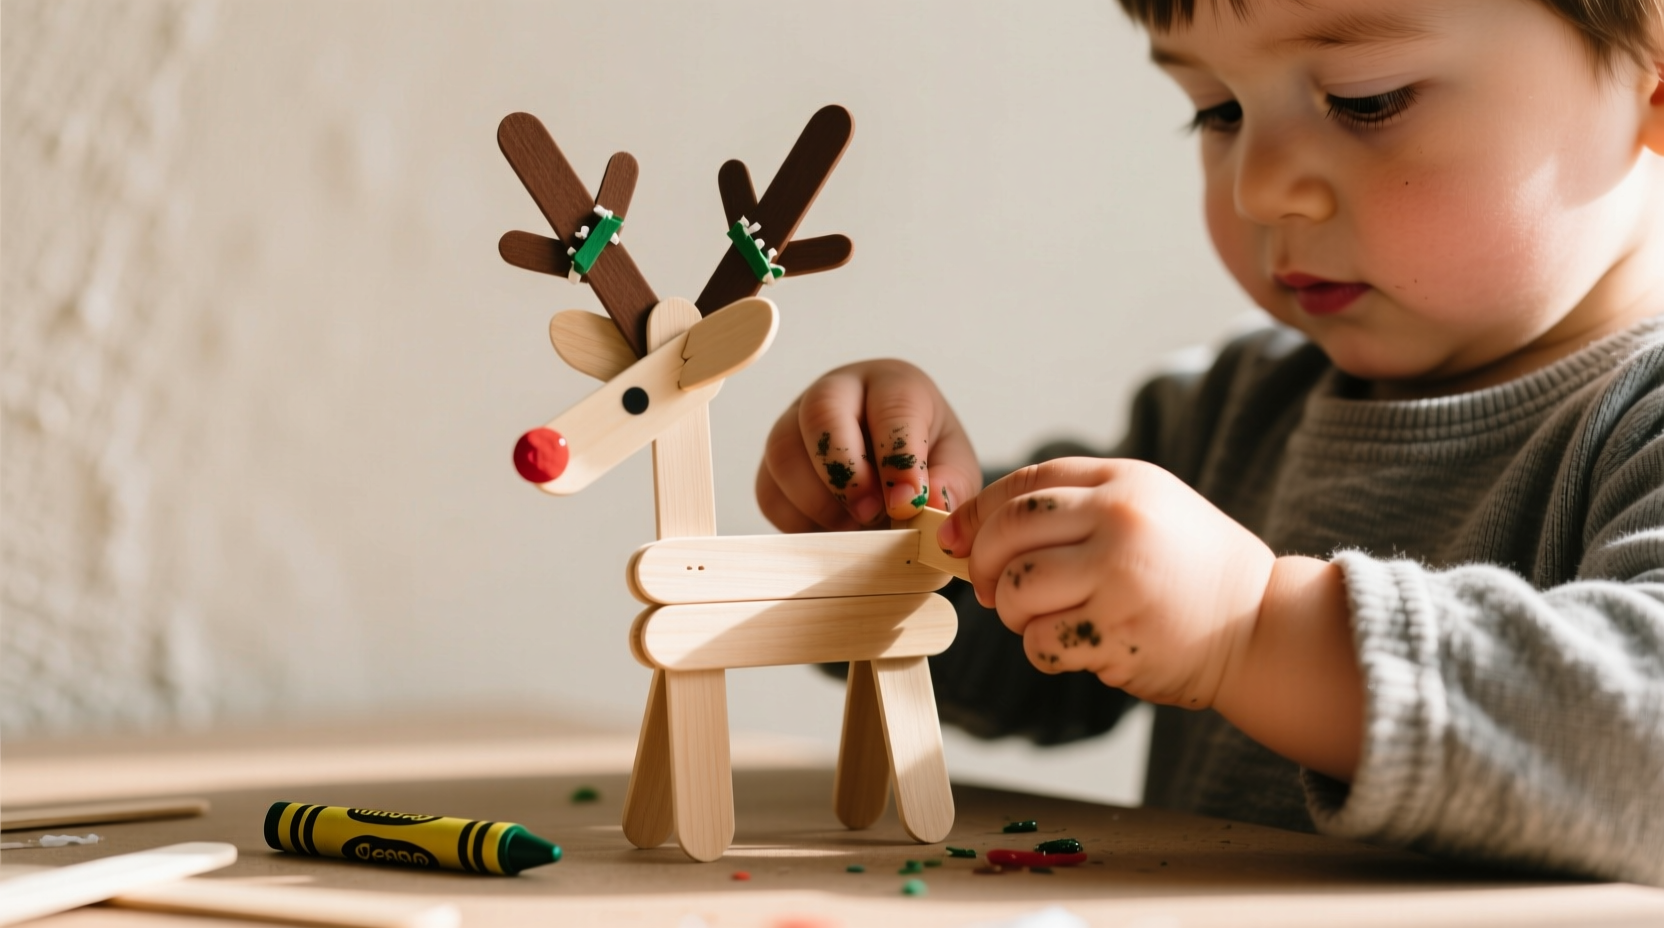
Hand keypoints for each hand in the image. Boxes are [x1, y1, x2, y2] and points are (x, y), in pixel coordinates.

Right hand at [756, 359, 980, 531]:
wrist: (897, 470)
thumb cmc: (927, 460)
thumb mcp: (954, 468)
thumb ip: (950, 484)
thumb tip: (927, 504)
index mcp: (893, 385)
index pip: (891, 405)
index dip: (897, 455)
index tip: (908, 502)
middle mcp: (838, 393)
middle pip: (820, 412)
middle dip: (844, 470)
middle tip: (870, 513)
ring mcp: (796, 423)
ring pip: (783, 452)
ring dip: (818, 500)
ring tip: (854, 527)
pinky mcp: (774, 464)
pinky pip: (769, 492)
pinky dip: (798, 521)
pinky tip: (832, 531)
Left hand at [937, 457, 1276, 709]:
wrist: (1260, 624)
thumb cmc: (1189, 568)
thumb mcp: (1146, 506)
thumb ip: (1073, 505)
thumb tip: (971, 529)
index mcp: (1123, 481)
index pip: (1024, 485)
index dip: (977, 513)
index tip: (954, 538)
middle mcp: (1118, 520)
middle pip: (1006, 535)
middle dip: (981, 566)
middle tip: (988, 589)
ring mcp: (1117, 577)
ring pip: (1014, 591)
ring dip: (1013, 613)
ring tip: (1045, 619)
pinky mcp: (1115, 633)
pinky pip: (1040, 642)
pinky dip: (1043, 650)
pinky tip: (1075, 646)